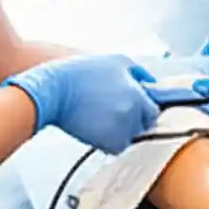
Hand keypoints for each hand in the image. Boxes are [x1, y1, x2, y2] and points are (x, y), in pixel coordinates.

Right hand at [3, 54, 159, 153]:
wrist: (54, 91)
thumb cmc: (83, 73)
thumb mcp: (117, 61)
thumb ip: (140, 73)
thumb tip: (153, 84)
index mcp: (137, 95)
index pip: (153, 110)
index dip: (143, 107)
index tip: (133, 104)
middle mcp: (132, 114)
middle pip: (143, 125)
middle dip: (133, 119)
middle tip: (113, 108)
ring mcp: (119, 130)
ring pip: (129, 136)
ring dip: (121, 130)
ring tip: (101, 115)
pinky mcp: (106, 143)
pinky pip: (116, 146)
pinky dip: (109, 140)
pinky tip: (95, 126)